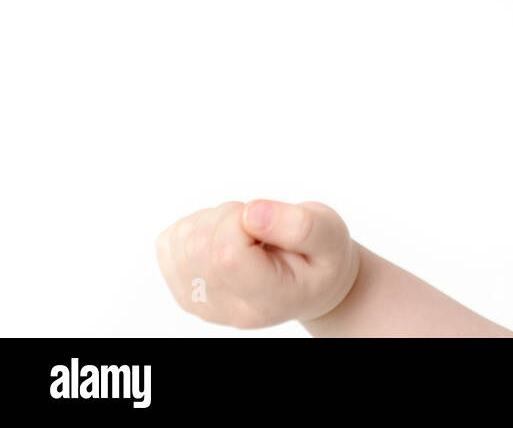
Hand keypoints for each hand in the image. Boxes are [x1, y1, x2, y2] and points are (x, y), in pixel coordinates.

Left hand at [155, 199, 360, 329]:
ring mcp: (202, 304)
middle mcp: (228, 310)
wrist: (309, 286)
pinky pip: (170, 242)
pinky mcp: (185, 291)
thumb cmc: (323, 258)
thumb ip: (301, 226)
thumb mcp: (332, 236)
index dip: (241, 219)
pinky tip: (225, 235)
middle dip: (229, 215)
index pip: (227, 256)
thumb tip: (251, 212)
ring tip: (246, 230)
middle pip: (201, 246)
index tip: (267, 216)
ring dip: (213, 219)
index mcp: (270, 300)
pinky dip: (195, 226)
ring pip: (182, 240)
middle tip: (261, 221)